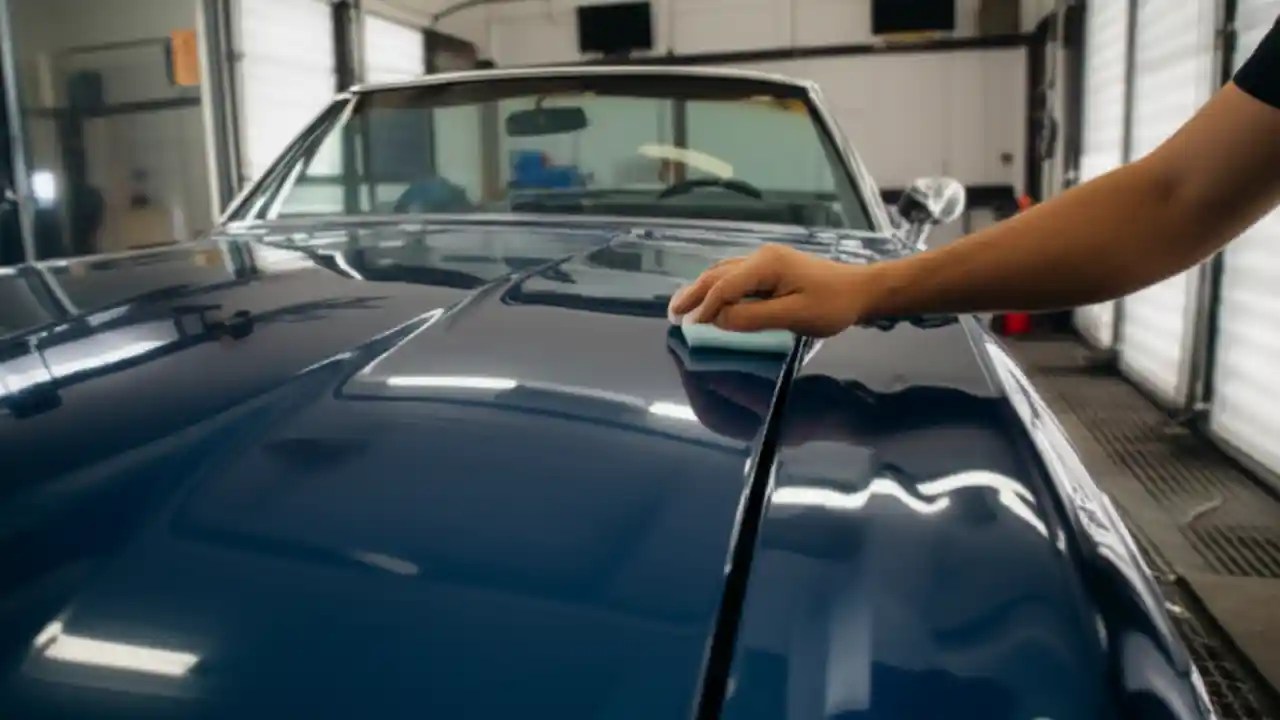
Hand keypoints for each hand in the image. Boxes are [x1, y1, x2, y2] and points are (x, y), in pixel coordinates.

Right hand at [667, 244, 874, 336]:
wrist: (861, 290)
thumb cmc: (832, 305)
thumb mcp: (793, 315)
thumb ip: (753, 317)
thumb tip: (718, 320)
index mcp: (766, 265)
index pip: (724, 285)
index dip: (705, 306)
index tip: (689, 326)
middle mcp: (761, 258)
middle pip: (717, 274)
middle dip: (693, 294)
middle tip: (673, 314)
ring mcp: (766, 262)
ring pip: (724, 273)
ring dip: (702, 290)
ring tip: (683, 307)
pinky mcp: (772, 270)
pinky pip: (736, 277)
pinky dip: (718, 288)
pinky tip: (711, 300)